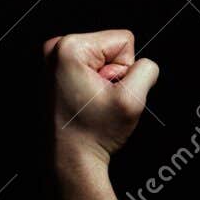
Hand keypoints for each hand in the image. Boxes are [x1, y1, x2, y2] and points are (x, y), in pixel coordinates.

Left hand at [43, 29, 159, 163]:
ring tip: (92, 104)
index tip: (109, 91)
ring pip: (102, 60)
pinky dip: (91, 86)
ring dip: (103, 82)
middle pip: (112, 48)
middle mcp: (55, 50)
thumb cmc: (90, 133)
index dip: (125, 69)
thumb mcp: (132, 100)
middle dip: (113, 75)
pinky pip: (89, 70)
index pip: (125, 40)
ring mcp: (52, 63)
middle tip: (100, 100)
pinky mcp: (54, 75)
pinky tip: (84, 104)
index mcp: (70, 48)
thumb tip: (146, 65)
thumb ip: (148, 70)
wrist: (69, 159)